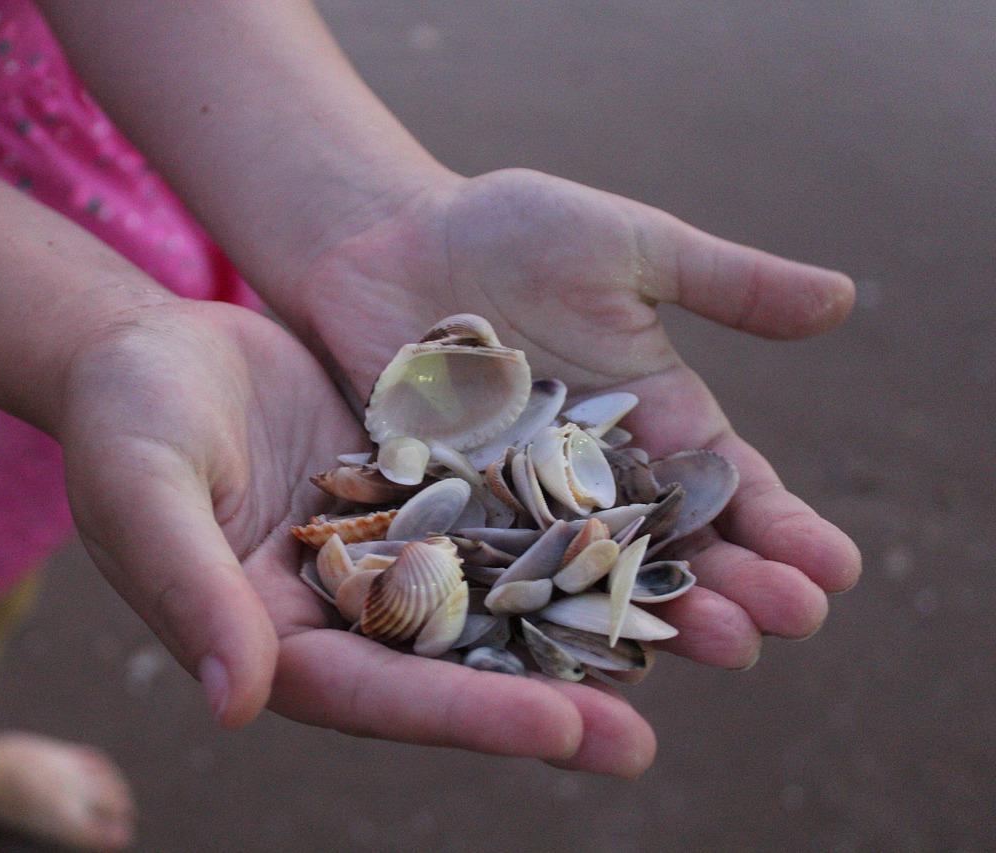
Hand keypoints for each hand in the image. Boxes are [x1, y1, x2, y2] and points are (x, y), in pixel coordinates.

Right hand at [56, 302, 654, 776]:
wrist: (150, 347)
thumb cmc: (124, 416)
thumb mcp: (144, 489)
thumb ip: (188, 586)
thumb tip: (236, 700)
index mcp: (269, 641)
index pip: (374, 694)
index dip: (464, 713)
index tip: (560, 726)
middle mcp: (337, 616)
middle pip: (447, 672)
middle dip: (540, 704)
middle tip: (639, 744)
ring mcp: (380, 560)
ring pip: (486, 605)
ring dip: (570, 631)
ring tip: (674, 657)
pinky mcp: (411, 499)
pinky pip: (492, 525)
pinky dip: (555, 539)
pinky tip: (633, 545)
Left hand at [293, 168, 861, 669]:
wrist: (386, 241)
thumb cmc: (508, 232)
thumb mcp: (626, 246)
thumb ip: (725, 281)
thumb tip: (845, 298)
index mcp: (656, 424)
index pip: (730, 490)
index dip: (783, 529)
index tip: (834, 567)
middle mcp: (596, 482)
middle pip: (672, 551)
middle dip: (729, 589)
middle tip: (779, 625)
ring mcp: (519, 508)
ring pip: (588, 579)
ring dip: (643, 615)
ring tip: (701, 649)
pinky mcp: (445, 518)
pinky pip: (486, 574)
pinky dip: (522, 612)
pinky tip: (561, 653)